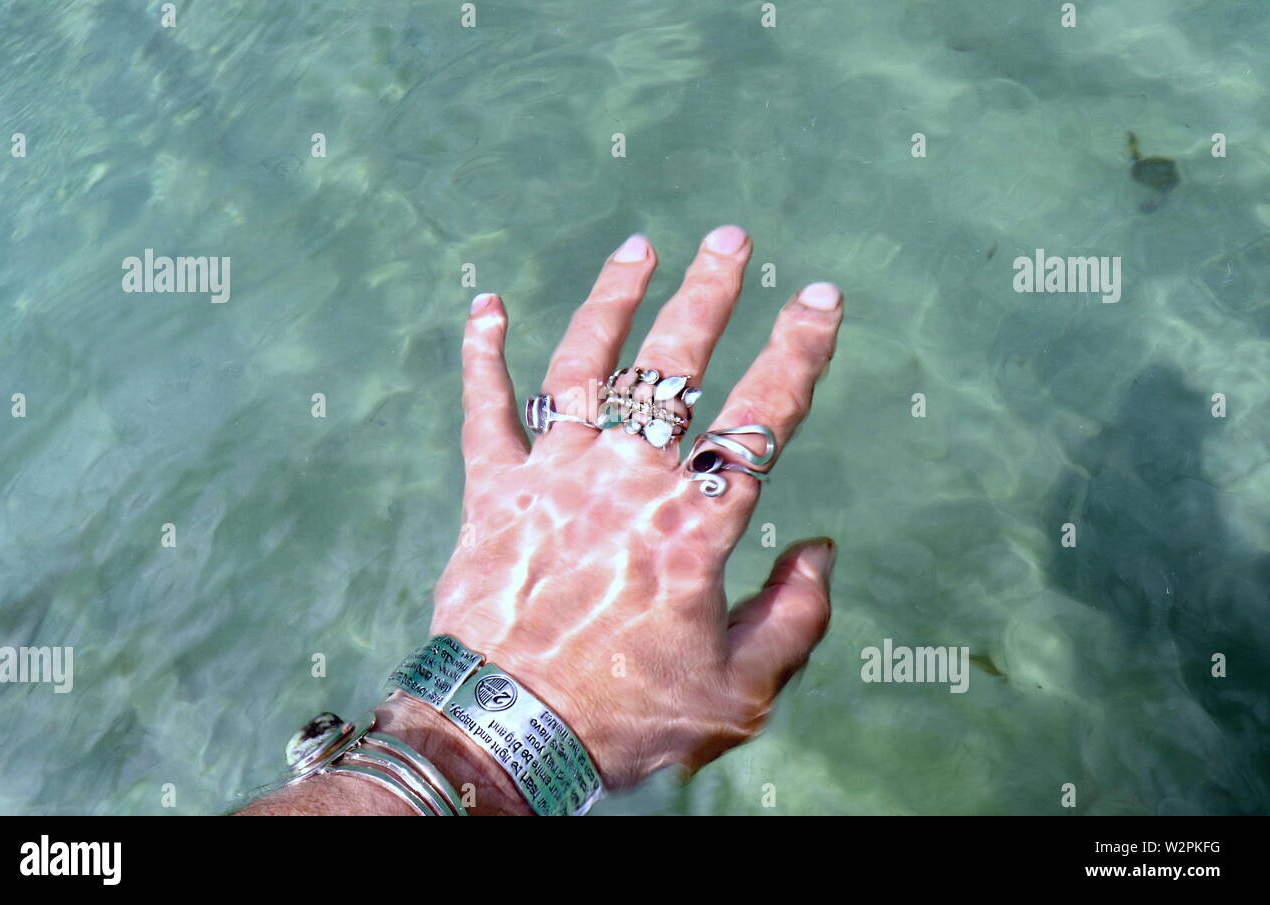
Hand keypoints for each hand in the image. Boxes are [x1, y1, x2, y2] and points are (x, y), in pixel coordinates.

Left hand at [429, 224, 843, 789]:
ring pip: (585, 368)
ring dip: (612, 302)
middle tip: (729, 239)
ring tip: (637, 249)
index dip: (796, 354)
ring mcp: (552, 480)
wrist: (504, 735)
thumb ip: (792, 617)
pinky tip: (485, 307)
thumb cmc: (625, 718)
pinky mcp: (491, 494)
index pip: (758, 421)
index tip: (819, 298)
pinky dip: (482, 358)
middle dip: (706, 297)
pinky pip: (485, 412)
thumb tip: (819, 550)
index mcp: (693, 529)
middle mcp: (624, 483)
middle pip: (671, 370)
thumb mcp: (737, 693)